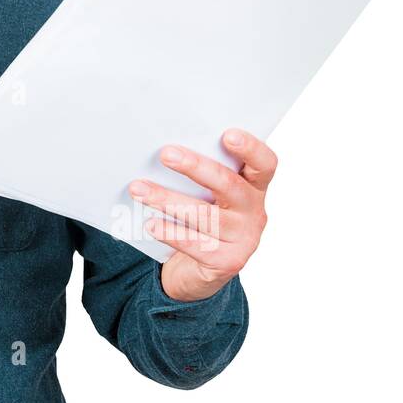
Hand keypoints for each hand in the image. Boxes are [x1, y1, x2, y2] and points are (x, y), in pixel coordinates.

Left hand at [128, 128, 276, 301]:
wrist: (202, 268)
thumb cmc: (203, 216)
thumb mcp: (209, 194)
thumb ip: (201, 173)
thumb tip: (164, 149)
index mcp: (254, 187)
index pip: (264, 164)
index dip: (251, 148)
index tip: (227, 134)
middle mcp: (255, 211)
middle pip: (228, 184)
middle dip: (195, 167)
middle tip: (166, 154)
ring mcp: (244, 239)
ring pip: (204, 215)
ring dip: (167, 199)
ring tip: (138, 189)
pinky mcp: (227, 262)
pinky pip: (195, 243)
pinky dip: (170, 232)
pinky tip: (150, 224)